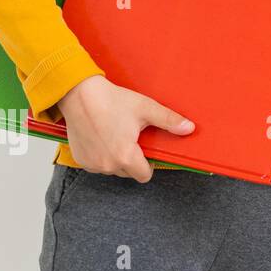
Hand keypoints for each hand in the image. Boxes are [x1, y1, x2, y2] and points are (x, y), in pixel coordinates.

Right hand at [58, 75, 194, 181]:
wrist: (80, 94)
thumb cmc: (113, 101)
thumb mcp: (146, 109)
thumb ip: (169, 121)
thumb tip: (189, 128)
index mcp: (125, 156)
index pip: (144, 176)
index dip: (149, 164)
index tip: (147, 149)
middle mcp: (107, 165)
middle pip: (128, 173)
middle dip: (133, 160)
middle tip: (131, 137)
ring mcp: (91, 164)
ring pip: (112, 169)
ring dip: (116, 158)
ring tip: (116, 135)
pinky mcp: (80, 159)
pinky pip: (96, 164)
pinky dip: (101, 156)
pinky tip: (102, 137)